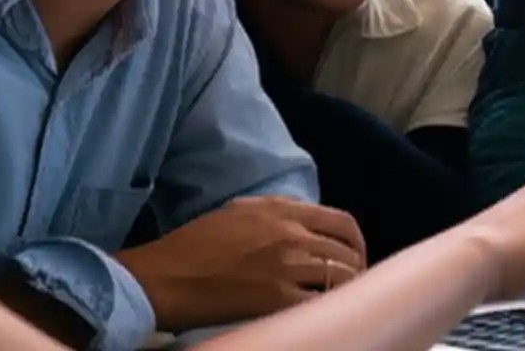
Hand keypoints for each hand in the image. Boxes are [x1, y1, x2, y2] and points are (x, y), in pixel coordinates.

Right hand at [117, 196, 366, 330]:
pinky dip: (325, 309)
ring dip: (345, 291)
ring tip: (339, 302)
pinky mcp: (277, 298)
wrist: (168, 275)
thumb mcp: (239, 210)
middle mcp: (291, 234)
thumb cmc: (195, 243)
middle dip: (356, 269)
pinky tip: (320, 314)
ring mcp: (286, 266)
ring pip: (340, 278)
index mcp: (282, 210)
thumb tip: (304, 221)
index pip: (341, 222)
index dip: (356, 242)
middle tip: (351, 285)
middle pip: (346, 252)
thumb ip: (276, 212)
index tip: (355, 256)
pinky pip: (318, 303)